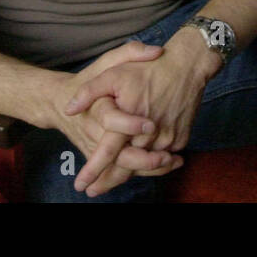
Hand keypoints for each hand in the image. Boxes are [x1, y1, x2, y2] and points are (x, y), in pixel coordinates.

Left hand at [64, 30, 216, 192]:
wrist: (187, 66)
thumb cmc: (148, 69)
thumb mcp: (113, 72)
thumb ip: (89, 92)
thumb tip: (68, 110)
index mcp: (129, 120)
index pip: (108, 152)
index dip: (94, 170)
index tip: (82, 186)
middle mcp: (149, 135)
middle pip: (128, 164)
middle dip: (110, 180)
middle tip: (94, 190)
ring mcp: (167, 139)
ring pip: (146, 163)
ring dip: (132, 170)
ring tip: (114, 180)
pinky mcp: (180, 138)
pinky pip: (164, 155)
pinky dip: (154, 159)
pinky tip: (143, 159)